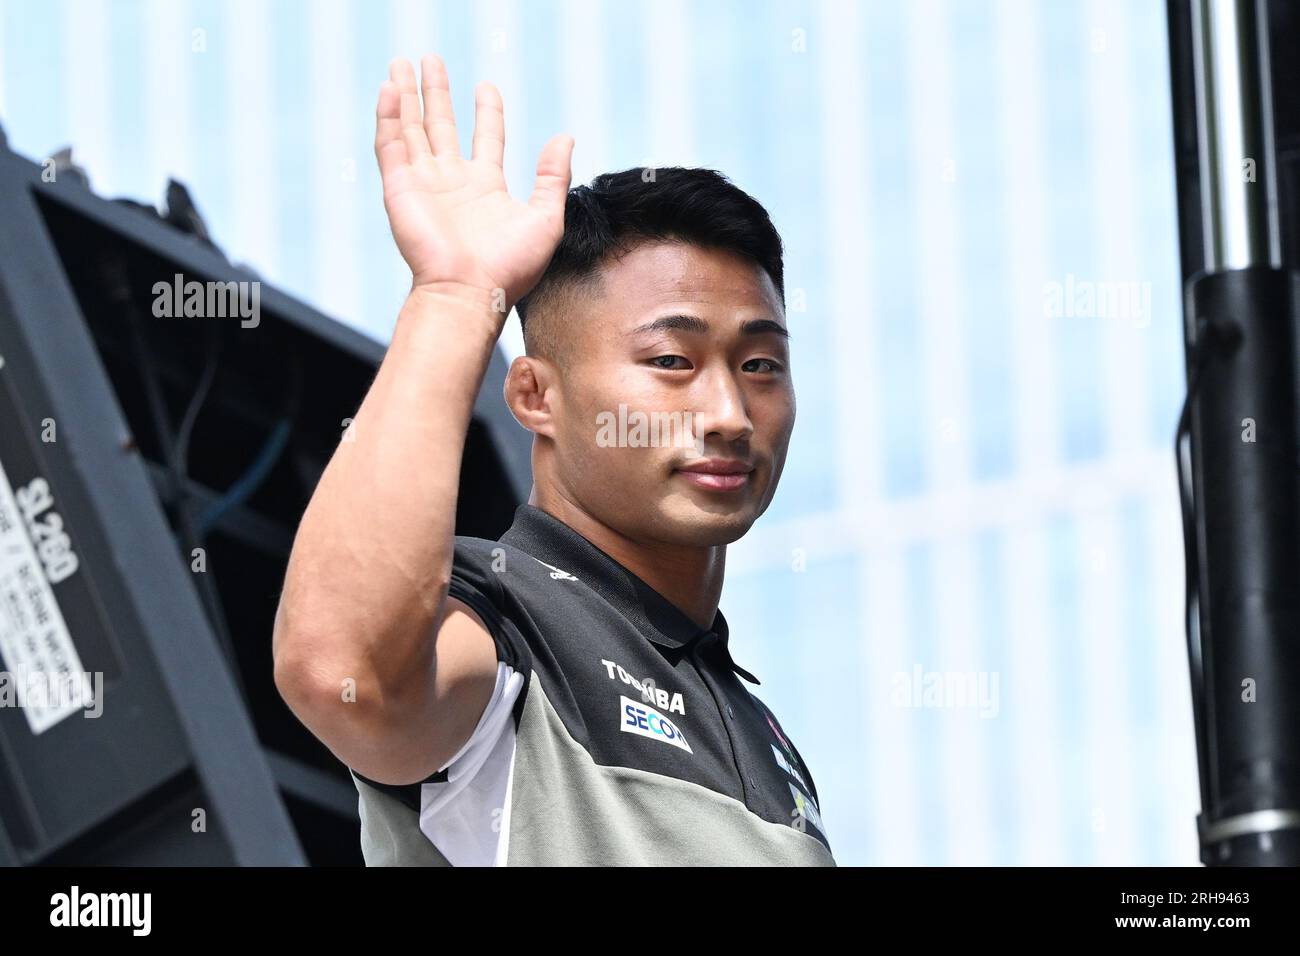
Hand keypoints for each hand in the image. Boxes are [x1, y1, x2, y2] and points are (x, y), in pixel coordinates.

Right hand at [374, 54, 573, 312]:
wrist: (470, 292)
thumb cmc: (510, 267)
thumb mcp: (546, 218)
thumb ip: (553, 177)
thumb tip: (565, 138)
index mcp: (486, 187)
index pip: (486, 137)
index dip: (486, 111)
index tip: (486, 87)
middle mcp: (453, 182)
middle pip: (442, 126)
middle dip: (437, 93)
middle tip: (431, 61)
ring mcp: (424, 184)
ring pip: (412, 129)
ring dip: (407, 95)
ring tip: (403, 63)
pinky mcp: (400, 188)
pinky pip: (391, 145)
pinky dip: (389, 116)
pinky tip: (390, 90)